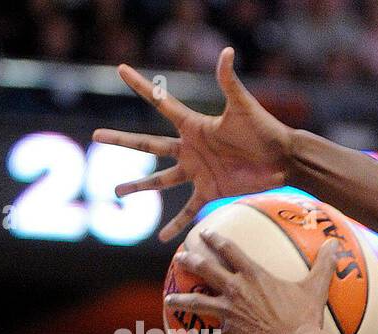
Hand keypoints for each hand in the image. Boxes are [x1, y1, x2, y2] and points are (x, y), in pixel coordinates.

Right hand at [93, 48, 292, 240]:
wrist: (282, 159)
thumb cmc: (265, 129)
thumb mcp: (243, 106)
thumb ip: (229, 81)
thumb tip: (227, 51)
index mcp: (194, 125)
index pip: (161, 103)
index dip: (142, 86)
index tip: (120, 70)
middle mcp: (190, 148)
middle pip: (148, 144)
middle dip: (122, 141)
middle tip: (95, 136)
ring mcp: (197, 171)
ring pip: (160, 180)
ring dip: (139, 187)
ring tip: (116, 192)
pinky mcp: (210, 191)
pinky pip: (188, 210)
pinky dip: (177, 225)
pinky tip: (163, 239)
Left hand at [167, 228, 336, 333]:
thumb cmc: (305, 318)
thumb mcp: (316, 288)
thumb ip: (323, 265)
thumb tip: (336, 244)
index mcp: (254, 275)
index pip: (229, 249)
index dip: (215, 238)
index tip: (205, 232)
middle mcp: (236, 290)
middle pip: (206, 269)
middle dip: (190, 260)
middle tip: (180, 257)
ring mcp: (229, 312)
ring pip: (197, 301)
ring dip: (181, 298)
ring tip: (169, 298)